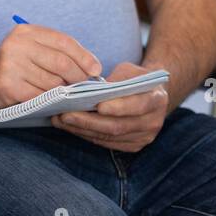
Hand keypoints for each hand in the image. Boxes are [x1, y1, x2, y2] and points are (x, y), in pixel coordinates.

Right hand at [0, 22, 102, 113]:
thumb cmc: (12, 67)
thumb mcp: (30, 49)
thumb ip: (56, 52)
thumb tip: (92, 68)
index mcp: (25, 31)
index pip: (64, 41)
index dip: (84, 57)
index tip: (94, 70)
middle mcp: (17, 44)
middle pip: (63, 63)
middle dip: (78, 78)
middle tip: (81, 86)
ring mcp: (10, 65)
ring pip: (54, 83)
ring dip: (62, 92)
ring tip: (59, 93)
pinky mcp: (8, 85)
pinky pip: (41, 97)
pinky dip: (49, 102)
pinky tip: (46, 100)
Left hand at [50, 61, 168, 151]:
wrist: (149, 95)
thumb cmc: (134, 78)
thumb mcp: (128, 70)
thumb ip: (115, 79)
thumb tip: (89, 88)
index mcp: (156, 99)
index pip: (137, 106)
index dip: (118, 107)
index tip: (97, 105)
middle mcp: (153, 122)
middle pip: (118, 126)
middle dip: (88, 121)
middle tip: (64, 115)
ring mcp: (144, 137)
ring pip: (109, 137)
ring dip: (82, 130)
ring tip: (60, 120)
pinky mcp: (132, 145)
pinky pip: (106, 143)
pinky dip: (86, 135)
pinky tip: (69, 127)